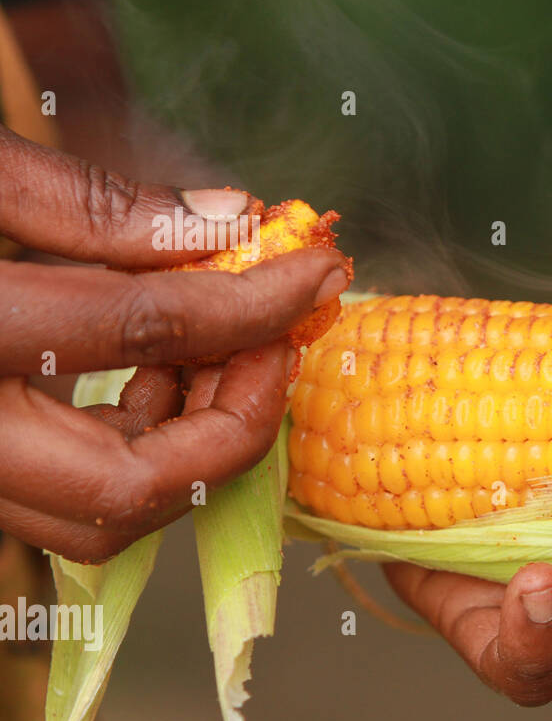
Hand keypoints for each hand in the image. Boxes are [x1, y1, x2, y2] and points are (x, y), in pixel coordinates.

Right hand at [0, 125, 350, 561]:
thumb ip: (89, 203)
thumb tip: (228, 223)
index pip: (140, 329)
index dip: (250, 302)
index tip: (313, 273)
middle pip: (127, 488)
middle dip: (231, 423)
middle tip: (274, 344)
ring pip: (101, 517)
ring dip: (193, 444)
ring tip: (221, 348)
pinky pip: (69, 499)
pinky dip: (142, 448)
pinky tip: (161, 370)